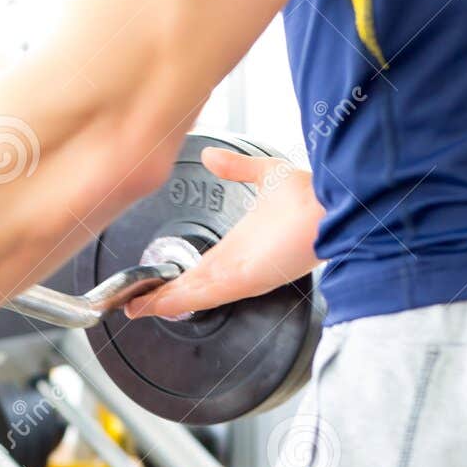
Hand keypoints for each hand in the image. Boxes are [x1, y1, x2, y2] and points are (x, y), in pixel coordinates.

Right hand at [126, 147, 322, 319]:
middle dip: (159, 296)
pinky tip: (154, 305)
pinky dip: (176, 301)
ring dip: (160, 303)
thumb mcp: (267, 174)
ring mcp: (239, 275)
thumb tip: (210, 157)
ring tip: (132, 309)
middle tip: (130, 303)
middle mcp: (237, 264)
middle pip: (189, 287)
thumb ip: (237, 168)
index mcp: (240, 246)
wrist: (337, 204)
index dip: (174, 276)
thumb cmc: (312, 194)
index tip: (152, 280)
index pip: (199, 268)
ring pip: (191, 295)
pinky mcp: (243, 280)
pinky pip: (202, 295)